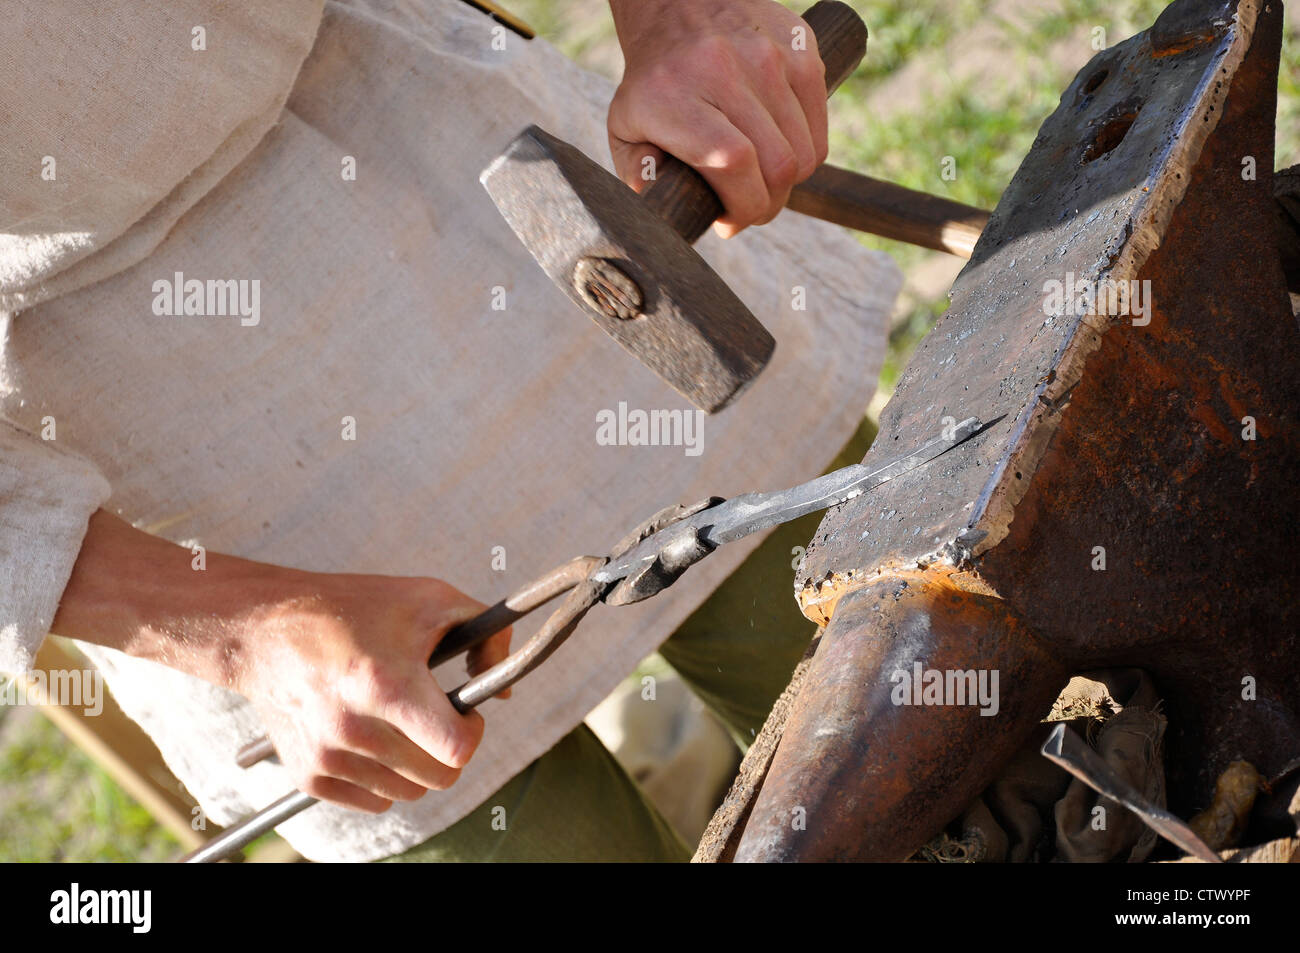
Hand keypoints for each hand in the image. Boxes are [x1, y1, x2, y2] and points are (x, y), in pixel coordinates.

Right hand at [54, 511, 510, 813]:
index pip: (457, 749)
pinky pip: (373, 801)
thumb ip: (485, 634)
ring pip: (408, 792)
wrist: (265, 628)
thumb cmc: (353, 607)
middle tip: (435, 715)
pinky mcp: (308, 774)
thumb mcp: (430, 599)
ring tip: (400, 721)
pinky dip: (383, 778)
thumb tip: (504, 688)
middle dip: (448, 748)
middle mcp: (355, 727)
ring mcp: (328, 755)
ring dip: (416, 763)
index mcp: (388, 685)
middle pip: (438, 776)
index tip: (467, 714)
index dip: (474, 733)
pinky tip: (373, 737)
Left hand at [607, 0, 828, 237]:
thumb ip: (637, 174)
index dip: (743, 207)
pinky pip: (819, 125)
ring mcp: (769, 55)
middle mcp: (724, 70)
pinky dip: (807, 149)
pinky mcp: (801, 47)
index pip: (733, 165)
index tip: (730, 220)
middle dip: (767, 204)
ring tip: (762, 177)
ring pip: (806, 152)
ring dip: (789, 180)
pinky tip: (780, 146)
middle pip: (778, 166)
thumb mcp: (626, 127)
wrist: (679, 3)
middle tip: (750, 205)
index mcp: (676, 96)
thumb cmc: (654, 81)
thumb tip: (664, 206)